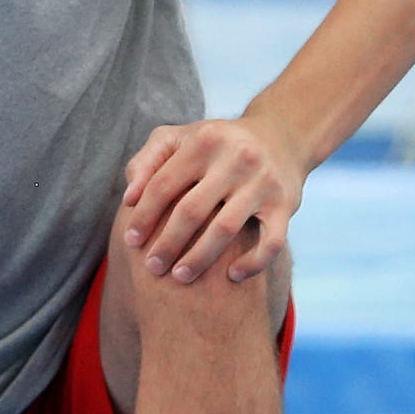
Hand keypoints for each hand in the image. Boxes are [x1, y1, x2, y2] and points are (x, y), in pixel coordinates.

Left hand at [119, 115, 305, 284]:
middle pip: (191, 211)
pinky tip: (232, 276)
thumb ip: (148, 160)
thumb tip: (129, 197)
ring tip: (180, 277)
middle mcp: (236, 159)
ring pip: (225, 230)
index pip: (163, 185)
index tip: (131, 241)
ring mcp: (263, 182)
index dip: (143, 216)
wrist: (280, 136)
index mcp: (204, 142)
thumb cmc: (216, 143)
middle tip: (152, 268)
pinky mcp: (285, 204)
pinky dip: (252, 263)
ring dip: (199, 259)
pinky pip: (271, 242)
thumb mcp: (180, 138)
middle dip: (167, 244)